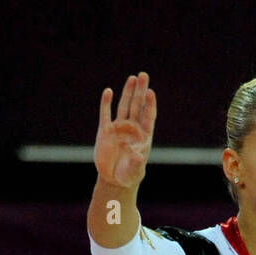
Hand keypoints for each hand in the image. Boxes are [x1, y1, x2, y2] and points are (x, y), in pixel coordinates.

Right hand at [95, 71, 156, 187]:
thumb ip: (136, 163)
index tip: (150, 92)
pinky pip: (106, 114)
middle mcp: (132, 128)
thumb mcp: (134, 171)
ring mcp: (119, 128)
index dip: (150, 104)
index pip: (148, 116)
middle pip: (137, 106)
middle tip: (143, 75)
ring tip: (132, 78)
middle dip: (140, 91)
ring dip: (127, 92)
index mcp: (143, 136)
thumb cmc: (129, 175)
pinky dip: (106, 103)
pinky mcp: (105, 131)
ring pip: (124, 106)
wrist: (113, 179)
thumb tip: (138, 156)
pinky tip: (108, 92)